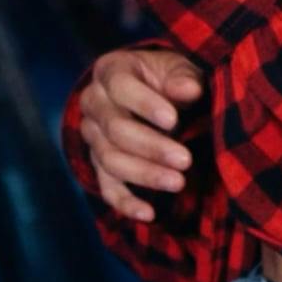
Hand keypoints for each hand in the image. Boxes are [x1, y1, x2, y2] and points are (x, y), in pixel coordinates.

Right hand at [75, 44, 205, 224]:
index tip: (173, 120)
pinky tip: (150, 214)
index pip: (120, 86)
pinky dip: (126, 203)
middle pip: (115, 129)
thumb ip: (183, 77)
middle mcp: (93, 103)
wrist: (156, 94)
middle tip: (185, 160)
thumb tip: (188, 90)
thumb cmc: (170, 78)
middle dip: (151, 147)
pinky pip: (106, 187)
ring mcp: (93, 136)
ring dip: (145, 174)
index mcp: (110, 71)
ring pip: (110, 160)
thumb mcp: (179, 67)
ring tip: (178, 182)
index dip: (144, 104)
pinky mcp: (99, 164)